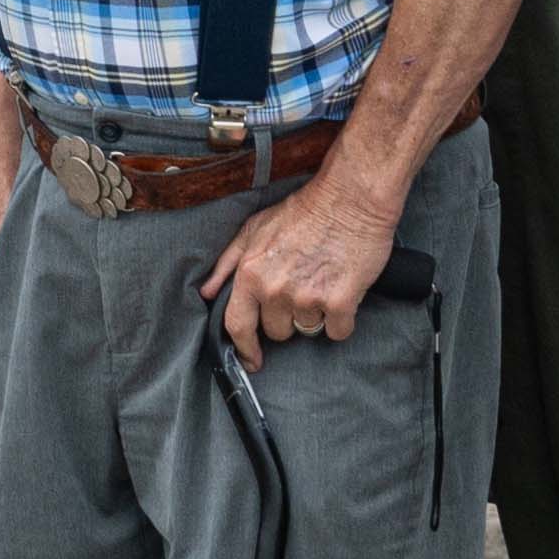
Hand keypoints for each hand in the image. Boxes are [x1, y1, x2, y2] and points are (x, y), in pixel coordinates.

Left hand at [201, 184, 405, 363]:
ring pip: (307, 330)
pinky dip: (341, 320)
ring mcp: (307, 298)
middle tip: (300, 289)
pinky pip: (337, 331)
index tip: (251, 360)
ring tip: (321, 283)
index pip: (237, 325)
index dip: (243, 348)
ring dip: (314, 316)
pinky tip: (342, 294)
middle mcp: (275, 289)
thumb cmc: (303, 211)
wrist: (350, 198)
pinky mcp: (340, 302)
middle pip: (276, 331)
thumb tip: (208, 292)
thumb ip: (228, 263)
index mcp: (250, 272)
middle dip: (286, 318)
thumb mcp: (254, 228)